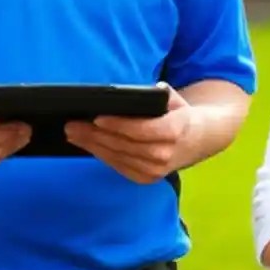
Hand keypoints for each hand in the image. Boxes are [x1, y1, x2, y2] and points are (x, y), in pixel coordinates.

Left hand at [65, 83, 192, 183]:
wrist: (197, 141)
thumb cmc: (181, 115)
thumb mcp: (177, 99)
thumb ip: (162, 93)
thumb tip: (143, 91)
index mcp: (173, 132)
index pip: (141, 130)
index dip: (117, 125)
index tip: (97, 118)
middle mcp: (164, 155)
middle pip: (123, 145)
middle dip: (95, 135)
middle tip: (72, 125)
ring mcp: (155, 170)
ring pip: (117, 157)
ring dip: (93, 146)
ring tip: (73, 134)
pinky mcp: (146, 178)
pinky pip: (119, 166)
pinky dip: (101, 155)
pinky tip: (87, 145)